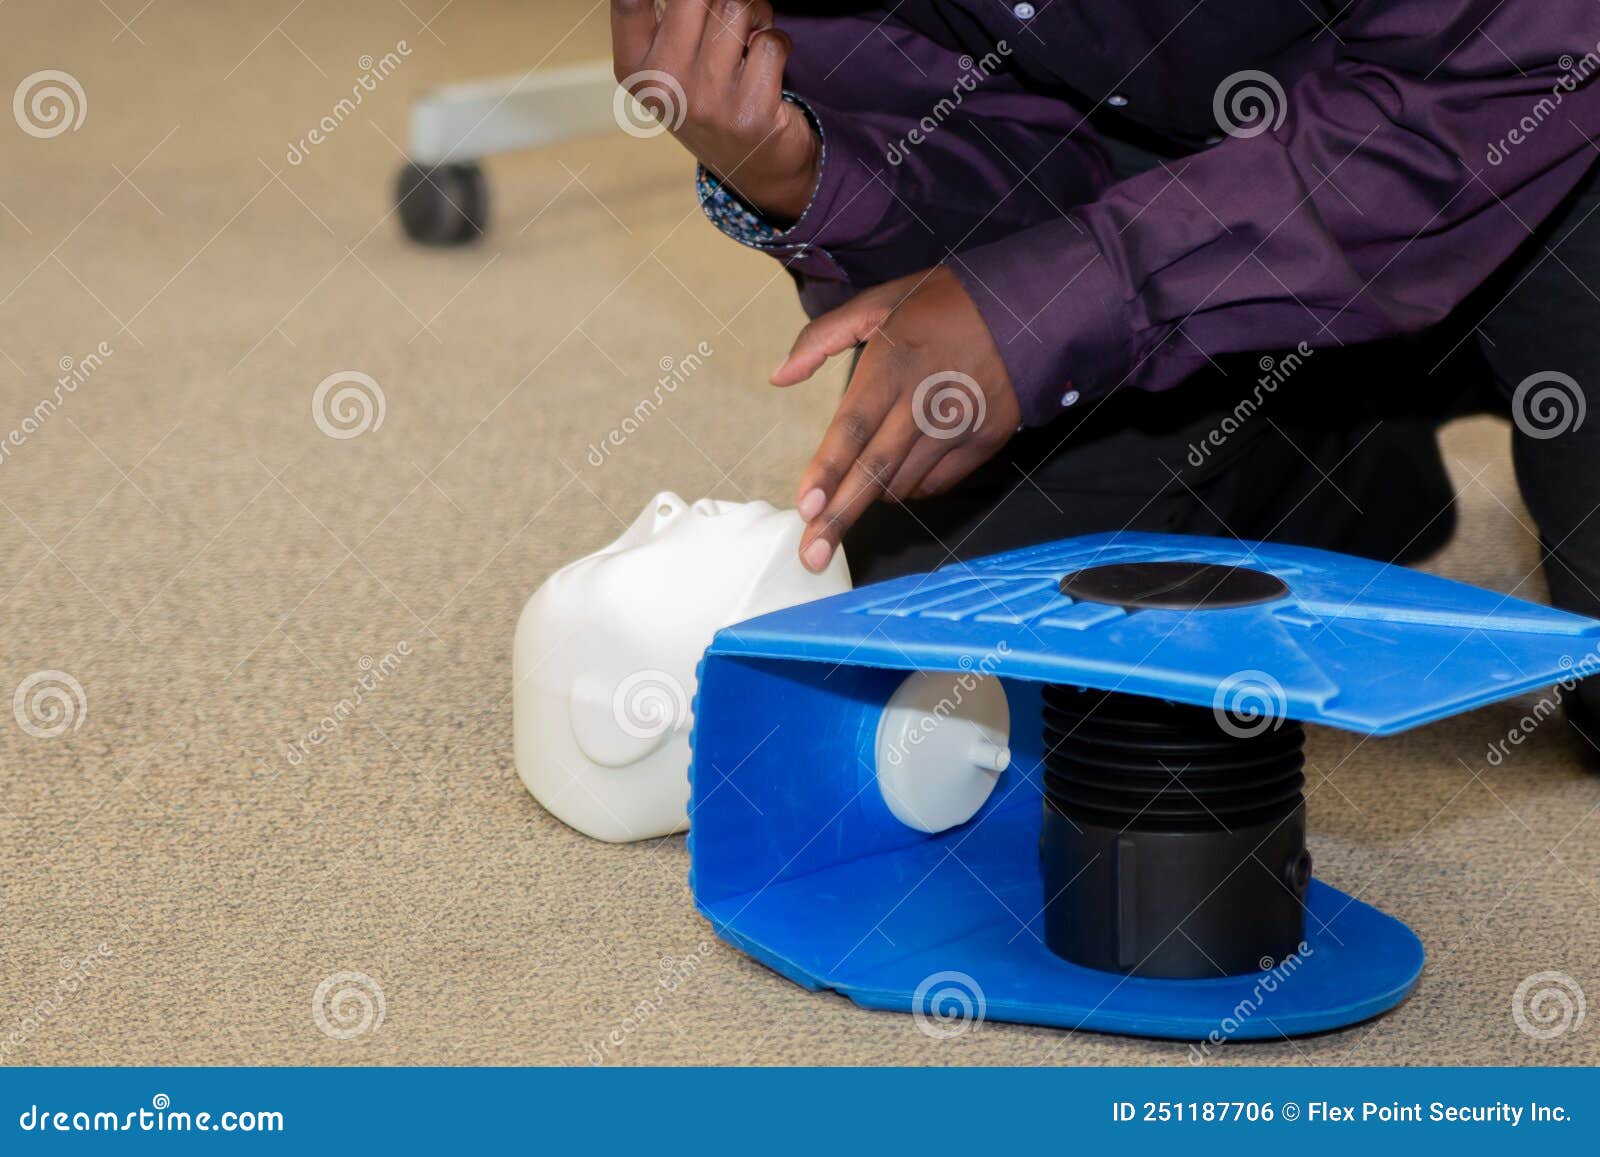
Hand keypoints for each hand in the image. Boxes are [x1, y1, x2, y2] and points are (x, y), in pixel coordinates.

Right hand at [612, 0, 819, 219]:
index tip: (686, 5)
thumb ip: (674, 17)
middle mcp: (663, 86)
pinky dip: (778, 44)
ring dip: (756, 13)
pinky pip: (771, 42)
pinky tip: (768, 67)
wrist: (757, 168)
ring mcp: (707, 101)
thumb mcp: (674, 64)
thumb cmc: (713, 100)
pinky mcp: (750, 112)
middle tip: (733, 16)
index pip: (627, 1)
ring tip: (751, 39)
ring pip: (737, 8)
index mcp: (634, 69)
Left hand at [773, 266, 1022, 572]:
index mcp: (894, 363)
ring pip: (903, 483)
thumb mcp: (880, 301)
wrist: (1030, 309)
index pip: (853, 427)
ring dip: (871, 499)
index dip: (828, 471)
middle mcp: (925, 401)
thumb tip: (778, 376)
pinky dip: (909, 489)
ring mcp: (958, 427)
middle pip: (875, 471)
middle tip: (813, 556)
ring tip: (849, 503)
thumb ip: (822, 337)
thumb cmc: (946, 303)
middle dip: (840, 517)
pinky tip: (896, 477)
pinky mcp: (983, 443)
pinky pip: (936, 484)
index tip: (805, 507)